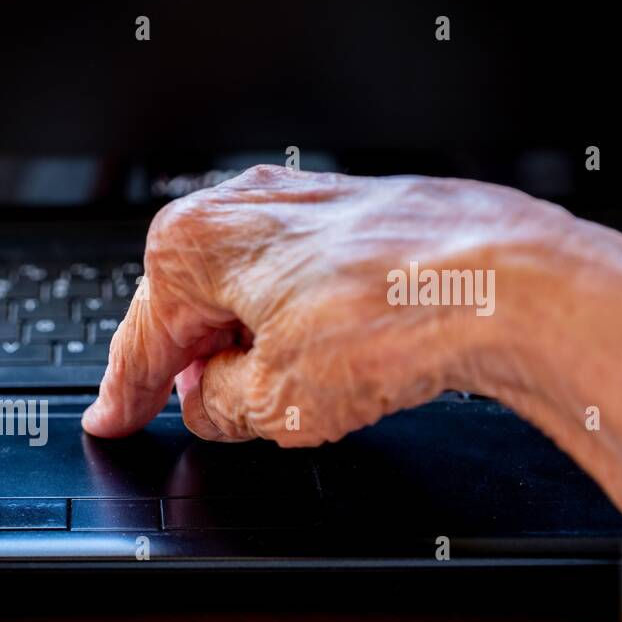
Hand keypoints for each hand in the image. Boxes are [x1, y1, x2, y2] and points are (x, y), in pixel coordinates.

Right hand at [82, 165, 621, 523]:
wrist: (511, 287)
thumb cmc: (395, 321)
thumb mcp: (270, 403)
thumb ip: (212, 408)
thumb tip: (207, 402)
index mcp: (194, 245)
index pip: (141, 340)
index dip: (124, 394)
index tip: (111, 419)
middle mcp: (241, 207)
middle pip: (190, 307)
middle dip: (191, 365)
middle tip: (197, 415)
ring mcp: (300, 202)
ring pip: (245, 291)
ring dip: (250, 346)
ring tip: (288, 393)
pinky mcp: (352, 214)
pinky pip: (295, 277)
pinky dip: (295, 323)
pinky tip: (328, 360)